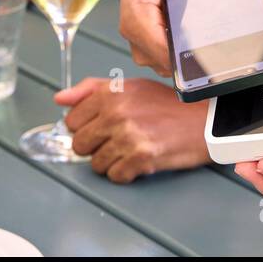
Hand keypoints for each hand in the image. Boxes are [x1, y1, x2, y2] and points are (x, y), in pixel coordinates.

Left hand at [56, 77, 210, 182]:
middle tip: (114, 141)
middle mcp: (116, 113)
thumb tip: (60, 99)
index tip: (100, 127)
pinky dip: (124, 173)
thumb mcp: (129, 86)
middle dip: (94, 146)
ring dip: (110, 161)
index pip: (71, 120)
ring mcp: (128, 136)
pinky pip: (115, 176)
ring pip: (95, 163)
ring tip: (128, 150)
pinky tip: (137, 161)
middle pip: (80, 144)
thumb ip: (90, 89)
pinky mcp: (140, 157)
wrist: (202, 120)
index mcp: (110, 93)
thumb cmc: (168, 104)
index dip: (85, 127)